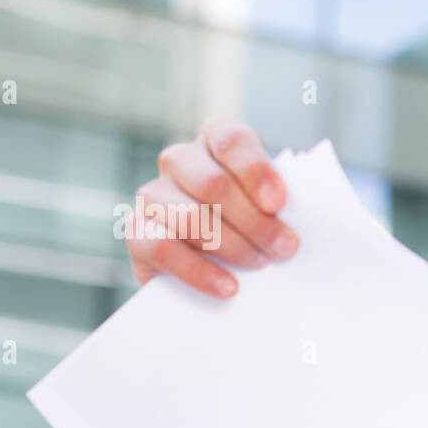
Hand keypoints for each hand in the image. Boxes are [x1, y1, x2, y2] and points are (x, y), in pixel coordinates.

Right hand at [127, 118, 296, 297]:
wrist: (220, 266)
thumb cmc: (256, 228)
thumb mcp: (273, 209)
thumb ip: (280, 207)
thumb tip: (290, 229)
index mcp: (216, 142)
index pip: (231, 141)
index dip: (255, 170)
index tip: (278, 204)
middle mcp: (180, 161)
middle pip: (213, 184)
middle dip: (254, 221)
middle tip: (284, 248)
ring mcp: (153, 195)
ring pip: (190, 217)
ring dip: (233, 247)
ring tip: (261, 265)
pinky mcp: (137, 232)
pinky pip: (163, 248)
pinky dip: (200, 271)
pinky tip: (229, 287)